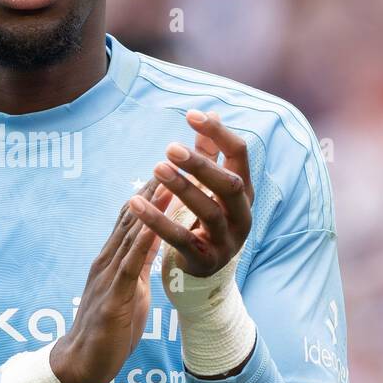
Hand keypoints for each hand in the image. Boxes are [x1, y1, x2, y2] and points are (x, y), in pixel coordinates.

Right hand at [50, 178, 172, 382]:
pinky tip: (157, 226)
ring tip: (170, 179)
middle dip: (153, 187)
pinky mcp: (113, 296)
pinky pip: (131, 264)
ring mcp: (108, 276)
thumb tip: (152, 247)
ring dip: (151, 206)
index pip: (131, 218)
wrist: (80, 363)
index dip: (150, 192)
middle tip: (174, 159)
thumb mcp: (128, 291)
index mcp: (112, 260)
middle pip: (131, 216)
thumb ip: (137, 267)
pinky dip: (144, 242)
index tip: (170, 167)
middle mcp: (107, 260)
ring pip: (130, 233)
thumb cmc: (107, 330)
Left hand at [129, 110, 252, 279]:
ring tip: (157, 168)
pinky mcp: (206, 261)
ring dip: (182, 188)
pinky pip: (182, 239)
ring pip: (208, 212)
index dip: (218, 133)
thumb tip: (210, 113)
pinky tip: (137, 204)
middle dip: (201, 165)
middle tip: (170, 147)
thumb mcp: (212, 187)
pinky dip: (158, 221)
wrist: (207, 270)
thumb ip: (210, 154)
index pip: (240, 155)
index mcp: (245, 191)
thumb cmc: (208, 219)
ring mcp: (227, 240)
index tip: (191, 115)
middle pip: (229, 184)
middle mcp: (242, 214)